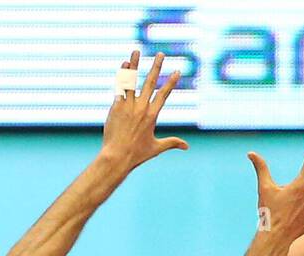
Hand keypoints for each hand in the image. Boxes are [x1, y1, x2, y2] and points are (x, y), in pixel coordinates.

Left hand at [100, 51, 187, 171]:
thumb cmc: (137, 154)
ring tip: (137, 51)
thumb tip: (187, 147)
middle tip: (161, 54)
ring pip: (132, 80)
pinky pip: (120, 87)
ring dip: (135, 64)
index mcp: (152, 116)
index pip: (163, 95)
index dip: (171, 82)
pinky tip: (125, 64)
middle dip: (156, 67)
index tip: (177, 71)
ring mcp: (128, 106)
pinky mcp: (116, 106)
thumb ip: (172, 143)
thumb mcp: (156, 148)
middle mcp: (141, 108)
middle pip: (150, 83)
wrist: (117, 157)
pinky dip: (123, 75)